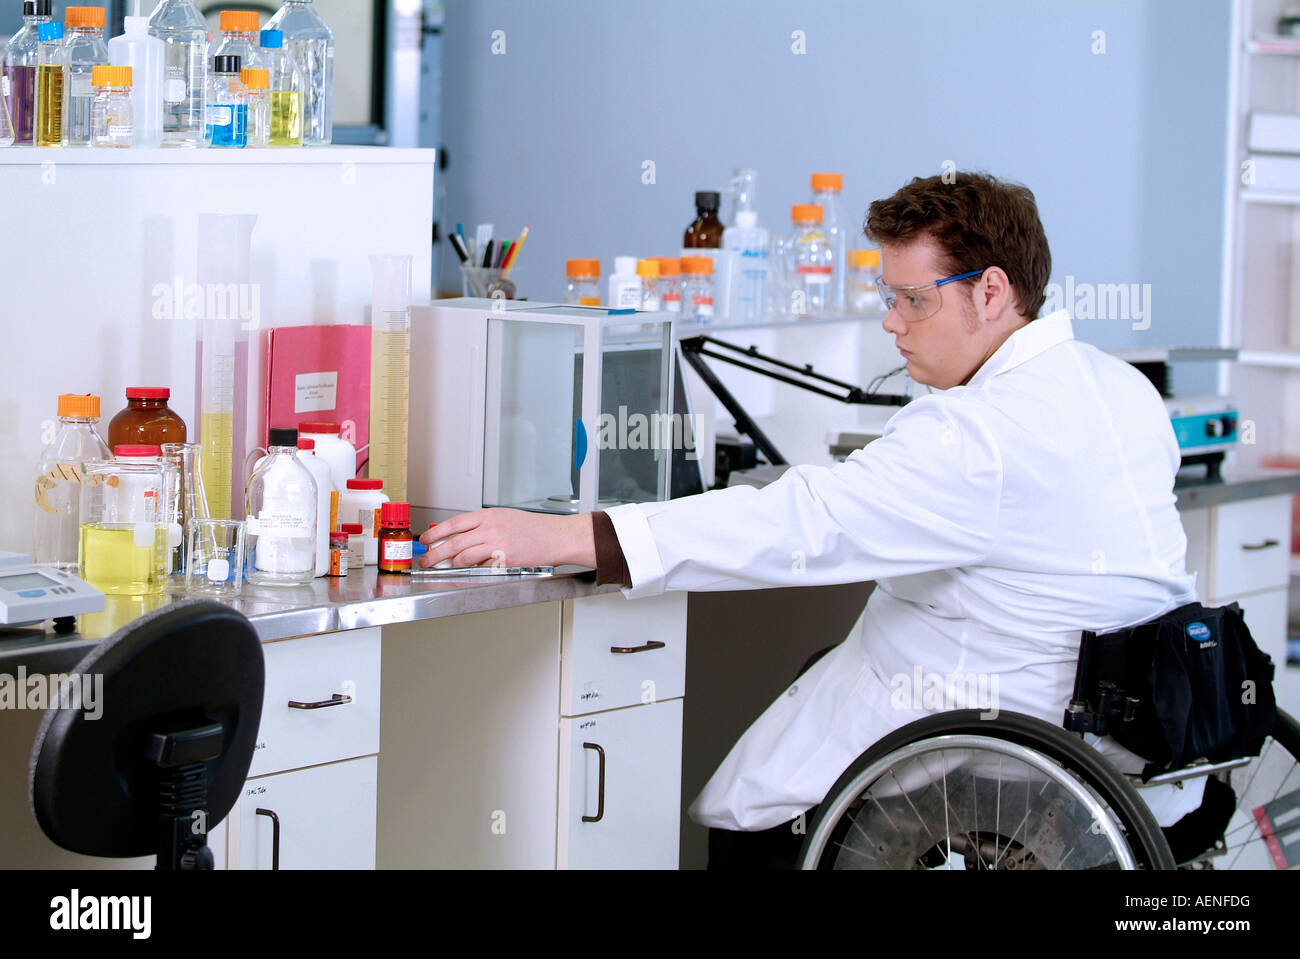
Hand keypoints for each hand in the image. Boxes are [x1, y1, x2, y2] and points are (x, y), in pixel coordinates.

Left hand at [417, 508, 595, 568]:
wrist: (554, 537)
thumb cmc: (533, 528)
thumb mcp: (504, 518)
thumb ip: (482, 525)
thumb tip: (460, 536)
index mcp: (488, 516)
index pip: (454, 523)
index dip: (436, 533)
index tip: (426, 539)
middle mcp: (490, 528)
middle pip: (453, 542)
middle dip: (435, 553)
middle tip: (426, 560)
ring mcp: (497, 545)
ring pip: (463, 556)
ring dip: (452, 563)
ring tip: (446, 566)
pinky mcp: (503, 560)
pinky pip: (480, 566)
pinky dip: (472, 568)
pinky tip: (470, 568)